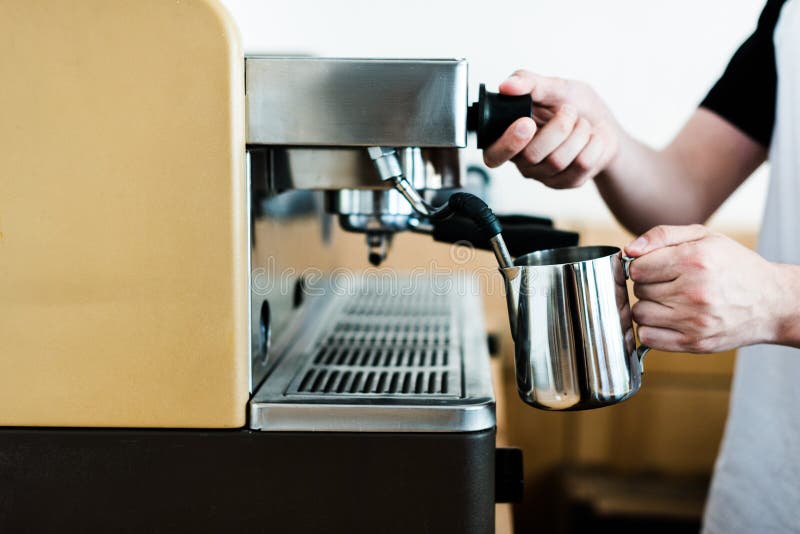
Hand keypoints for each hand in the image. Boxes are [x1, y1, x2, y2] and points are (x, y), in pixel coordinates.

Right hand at [483, 70, 620, 188]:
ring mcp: (545, 175)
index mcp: (509, 138)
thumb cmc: (573, 104)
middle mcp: (522, 161)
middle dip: (558, 127)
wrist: (602, 122)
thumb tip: (506, 86)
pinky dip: (594, 143)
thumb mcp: (553, 86)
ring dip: (579, 132)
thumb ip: (528, 83)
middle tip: (569, 111)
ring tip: (582, 123)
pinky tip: (592, 137)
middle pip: (531, 156)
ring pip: (557, 161)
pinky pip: (581, 165)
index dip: (508, 143)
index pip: (493, 155)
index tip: (527, 122)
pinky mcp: (568, 182)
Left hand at [625, 224, 787, 352]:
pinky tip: (669, 319)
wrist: (772, 302)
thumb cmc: (735, 266)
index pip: (637, 267)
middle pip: (638, 290)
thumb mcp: (703, 237)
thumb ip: (661, 235)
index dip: (642, 266)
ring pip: (640, 314)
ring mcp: (694, 320)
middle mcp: (694, 291)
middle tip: (670, 284)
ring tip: (670, 301)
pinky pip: (648, 338)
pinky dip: (652, 329)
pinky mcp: (694, 343)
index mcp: (694, 260)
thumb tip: (629, 250)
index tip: (654, 268)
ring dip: (649, 307)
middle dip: (649, 286)